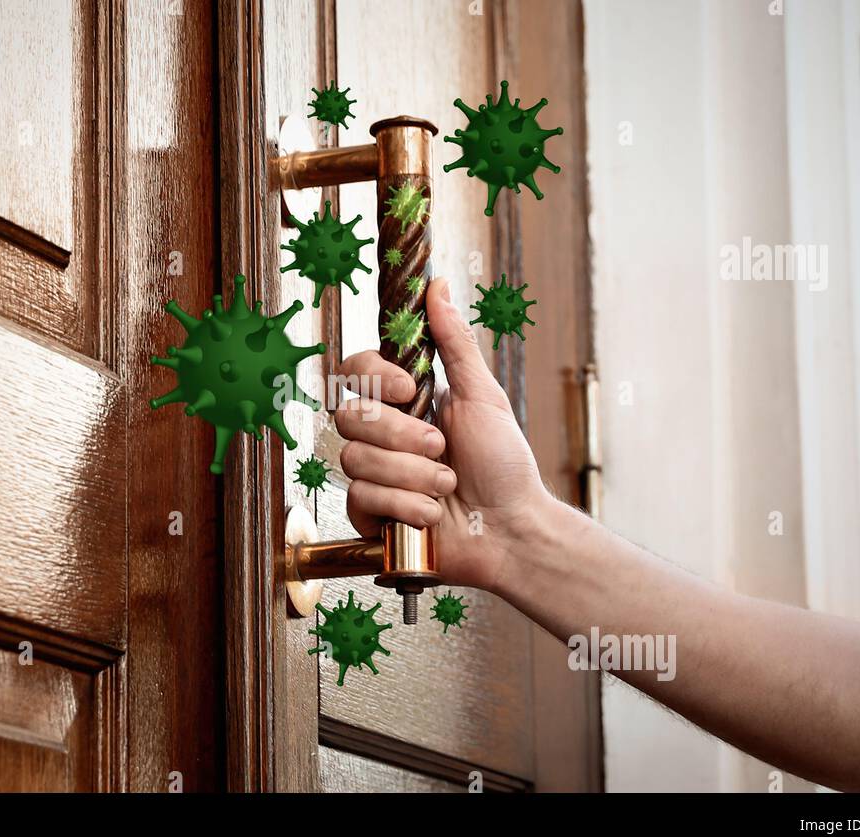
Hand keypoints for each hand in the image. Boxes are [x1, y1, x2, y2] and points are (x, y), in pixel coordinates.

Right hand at [332, 277, 555, 592]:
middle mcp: (382, 435)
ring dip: (412, 473)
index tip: (408, 388)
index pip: (354, 371)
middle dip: (401, 434)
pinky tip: (431, 513)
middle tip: (441, 447)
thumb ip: (454, 342)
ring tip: (446, 485)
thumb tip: (437, 285)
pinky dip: (404, 504)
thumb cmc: (504, 464)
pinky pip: (360, 498)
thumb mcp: (482, 396)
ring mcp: (373, 475)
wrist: (512, 528)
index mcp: (404, 401)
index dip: (372, 375)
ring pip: (354, 458)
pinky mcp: (370, 515)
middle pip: (348, 414)